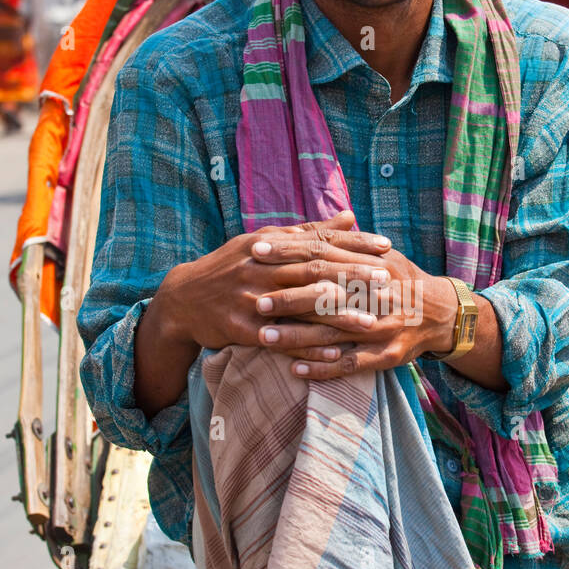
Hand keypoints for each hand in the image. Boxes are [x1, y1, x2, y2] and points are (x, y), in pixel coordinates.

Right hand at [133, 210, 395, 416]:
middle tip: (386, 280)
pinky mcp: (239, 328)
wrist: (183, 298)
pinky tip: (332, 352)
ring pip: (299, 306)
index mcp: (269, 243)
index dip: (353, 244)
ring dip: (335, 315)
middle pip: (313, 270)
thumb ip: (309, 232)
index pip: (318, 241)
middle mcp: (260, 267)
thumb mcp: (265, 242)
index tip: (386, 246)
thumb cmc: (233, 266)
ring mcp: (249, 298)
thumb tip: (350, 216)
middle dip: (352, 275)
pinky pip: (279, 339)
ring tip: (369, 321)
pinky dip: (306, 346)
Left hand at [251, 239, 460, 379]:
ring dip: (296, 337)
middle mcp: (374, 295)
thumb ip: (347, 242)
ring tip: (262, 338)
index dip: (288, 252)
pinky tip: (294, 369)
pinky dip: (321, 368)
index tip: (256, 250)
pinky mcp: (386, 355)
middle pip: (325, 294)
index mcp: (369, 264)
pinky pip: (350, 364)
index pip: (322, 253)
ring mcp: (380, 327)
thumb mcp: (381, 254)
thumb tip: (309, 226)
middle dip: (287, 298)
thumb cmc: (401, 280)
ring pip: (332, 332)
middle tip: (254, 300)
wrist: (442, 313)